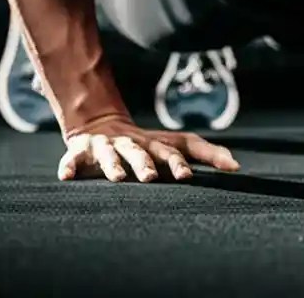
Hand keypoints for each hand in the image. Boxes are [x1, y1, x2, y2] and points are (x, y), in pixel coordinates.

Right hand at [58, 116, 239, 182]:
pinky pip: (74, 159)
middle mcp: (132, 144)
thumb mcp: (176, 145)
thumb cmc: (149, 144)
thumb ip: (207, 153)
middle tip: (150, 179)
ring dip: (112, 165)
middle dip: (144, 165)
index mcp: (156, 145)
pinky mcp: (82, 151)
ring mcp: (107, 147)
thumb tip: (237, 166)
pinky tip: (65, 177)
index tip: (188, 177)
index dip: (178, 163)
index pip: (171, 152)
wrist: (102, 125)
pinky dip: (69, 166)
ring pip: (109, 155)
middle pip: (140, 153)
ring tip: (115, 178)